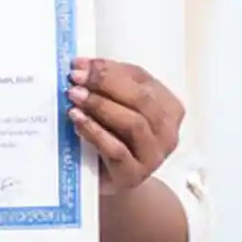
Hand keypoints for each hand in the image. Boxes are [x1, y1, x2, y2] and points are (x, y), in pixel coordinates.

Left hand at [67, 57, 184, 195]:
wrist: (109, 178)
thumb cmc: (113, 136)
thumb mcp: (113, 105)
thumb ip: (104, 84)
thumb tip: (81, 64)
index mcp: (167, 106)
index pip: (140, 79)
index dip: (108, 69)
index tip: (78, 64)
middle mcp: (167, 130)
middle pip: (141, 99)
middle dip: (105, 84)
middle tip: (75, 78)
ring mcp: (153, 155)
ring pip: (133, 124)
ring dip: (100, 106)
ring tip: (74, 97)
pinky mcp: (134, 174)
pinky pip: (117, 150)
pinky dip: (95, 132)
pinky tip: (77, 121)